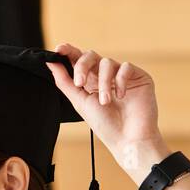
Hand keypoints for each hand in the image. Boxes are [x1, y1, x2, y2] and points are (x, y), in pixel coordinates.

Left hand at [47, 44, 167, 180]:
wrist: (128, 139)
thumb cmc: (105, 125)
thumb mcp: (80, 102)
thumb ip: (65, 82)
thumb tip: (51, 62)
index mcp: (90, 81)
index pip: (78, 60)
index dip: (69, 51)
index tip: (58, 49)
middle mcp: (105, 76)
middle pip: (91, 55)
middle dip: (82, 66)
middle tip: (80, 83)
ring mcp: (122, 75)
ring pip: (107, 62)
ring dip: (103, 82)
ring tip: (105, 102)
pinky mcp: (139, 77)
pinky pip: (125, 67)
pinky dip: (120, 81)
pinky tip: (121, 96)